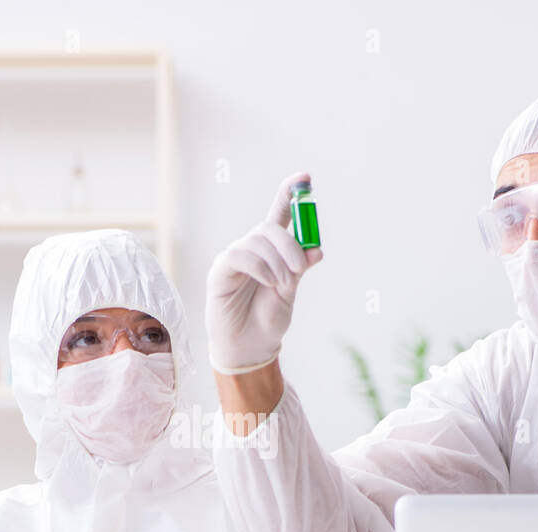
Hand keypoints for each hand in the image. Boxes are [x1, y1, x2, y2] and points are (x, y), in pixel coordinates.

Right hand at [205, 171, 323, 373]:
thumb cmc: (267, 320)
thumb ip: (299, 269)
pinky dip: (260, 267)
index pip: (280, 214)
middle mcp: (252, 249)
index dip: (290, 194)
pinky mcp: (221, 271)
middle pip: (269, 228)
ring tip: (281, 285)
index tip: (306, 178)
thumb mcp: (290, 292)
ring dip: (277, 261)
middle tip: (299, 268)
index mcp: (272, 251)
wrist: (250, 348)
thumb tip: (316, 249)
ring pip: (257, 241)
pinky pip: (240, 256)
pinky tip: (267, 283)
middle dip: (289, 244)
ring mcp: (235, 258)